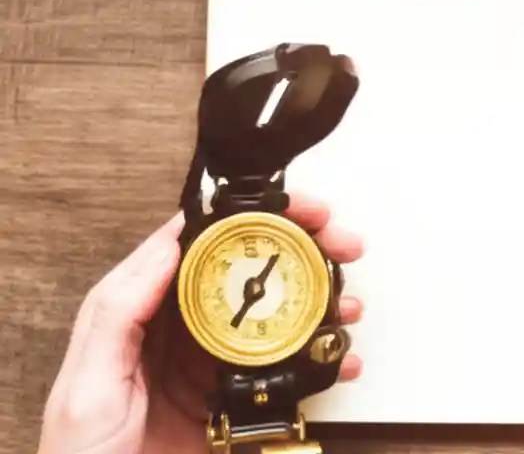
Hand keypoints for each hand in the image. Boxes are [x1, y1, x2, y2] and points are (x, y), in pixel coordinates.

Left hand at [37, 195, 363, 453]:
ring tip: (348, 303)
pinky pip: (289, 371)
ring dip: (322, 301)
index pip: (201, 246)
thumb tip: (167, 245)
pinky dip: (323, 360)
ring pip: (278, 315)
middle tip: (340, 244)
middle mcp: (182, 333)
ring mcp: (213, 366)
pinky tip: (340, 357)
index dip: (251, 218)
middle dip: (303, 250)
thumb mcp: (87, 385)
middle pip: (251, 272)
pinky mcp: (237, 401)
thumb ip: (118, 314)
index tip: (293, 208)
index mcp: (143, 315)